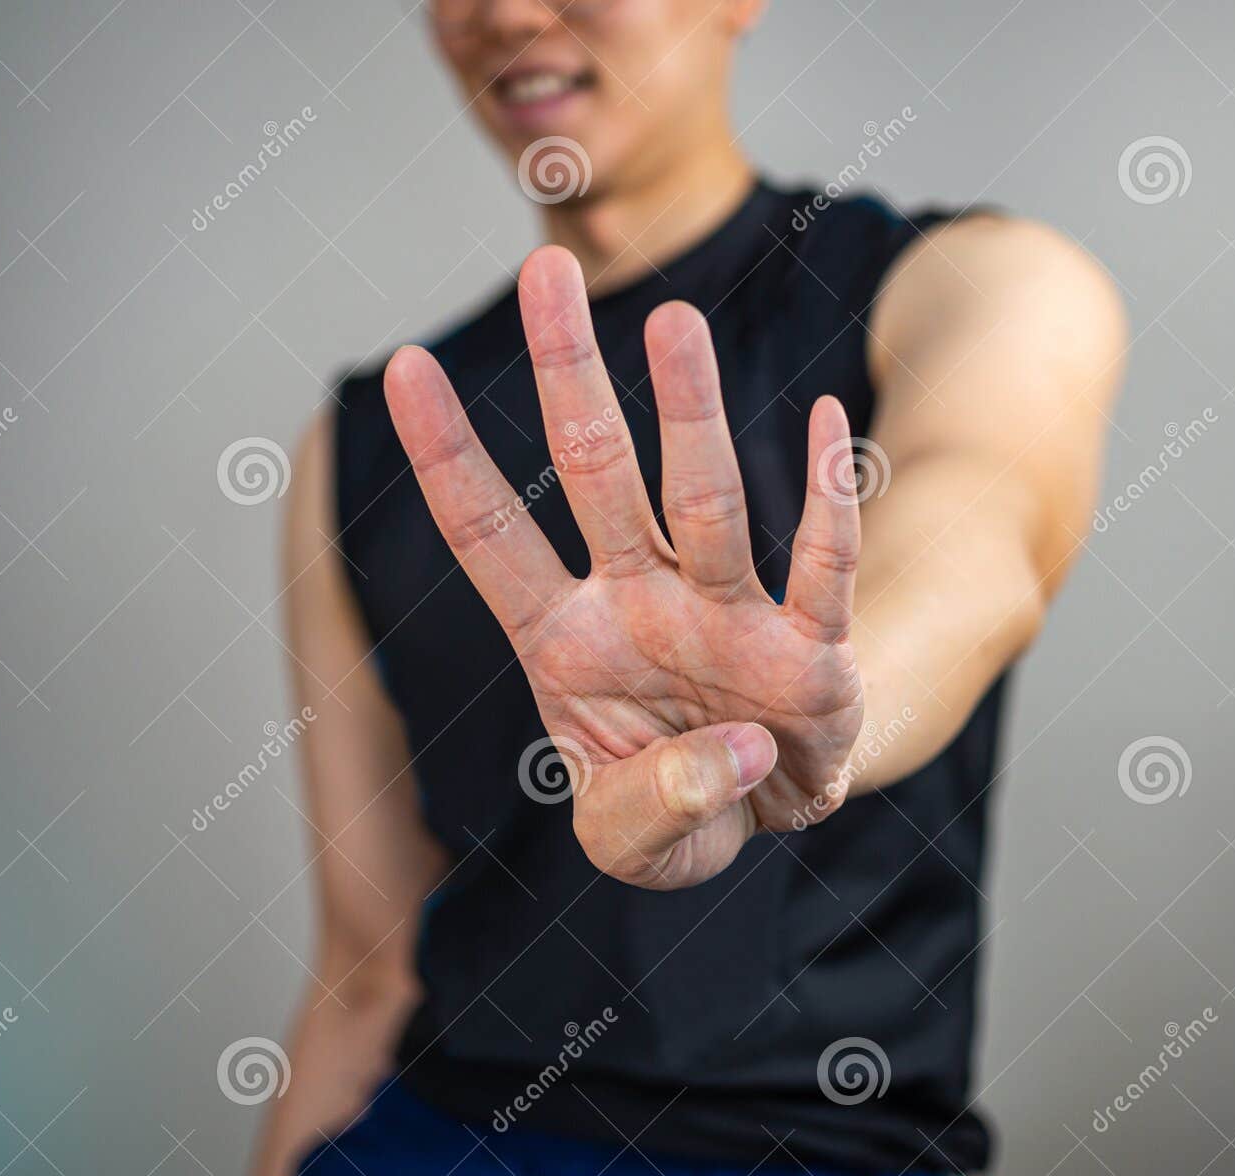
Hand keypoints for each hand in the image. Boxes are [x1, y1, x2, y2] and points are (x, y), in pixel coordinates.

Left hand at [384, 246, 863, 889]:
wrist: (765, 816)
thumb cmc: (675, 807)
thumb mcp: (631, 844)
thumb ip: (654, 811)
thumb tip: (734, 760)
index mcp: (565, 643)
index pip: (490, 538)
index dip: (448, 461)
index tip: (404, 369)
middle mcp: (640, 606)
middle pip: (596, 476)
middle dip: (567, 378)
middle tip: (547, 272)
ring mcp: (726, 616)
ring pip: (702, 502)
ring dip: (688, 417)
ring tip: (674, 325)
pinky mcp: (810, 646)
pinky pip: (820, 567)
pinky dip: (827, 504)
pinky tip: (830, 430)